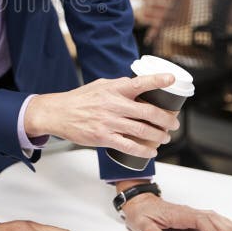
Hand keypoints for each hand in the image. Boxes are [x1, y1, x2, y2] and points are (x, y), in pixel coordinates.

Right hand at [24, 74, 179, 157]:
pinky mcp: (103, 137)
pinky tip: (151, 151)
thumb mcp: (99, 85)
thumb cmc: (80, 99)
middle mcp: (113, 104)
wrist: (58, 113)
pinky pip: (129, 146)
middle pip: (147, 112)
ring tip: (165, 137)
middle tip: (173, 123)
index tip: (171, 79)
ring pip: (142, 130)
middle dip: (166, 119)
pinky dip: (144, 150)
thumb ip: (119, 85)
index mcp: (113, 88)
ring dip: (158, 135)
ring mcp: (108, 122)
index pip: (139, 83)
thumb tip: (137, 85)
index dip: (157, 80)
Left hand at [120, 191, 231, 230]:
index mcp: (177, 213)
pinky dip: (223, 223)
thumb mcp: (141, 222)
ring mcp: (190, 213)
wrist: (138, 201)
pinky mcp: (191, 216)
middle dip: (227, 229)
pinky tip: (231, 228)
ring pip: (214, 217)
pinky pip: (211, 218)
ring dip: (228, 225)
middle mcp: (187, 212)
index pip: (200, 220)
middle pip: (212, 218)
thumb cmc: (141, 211)